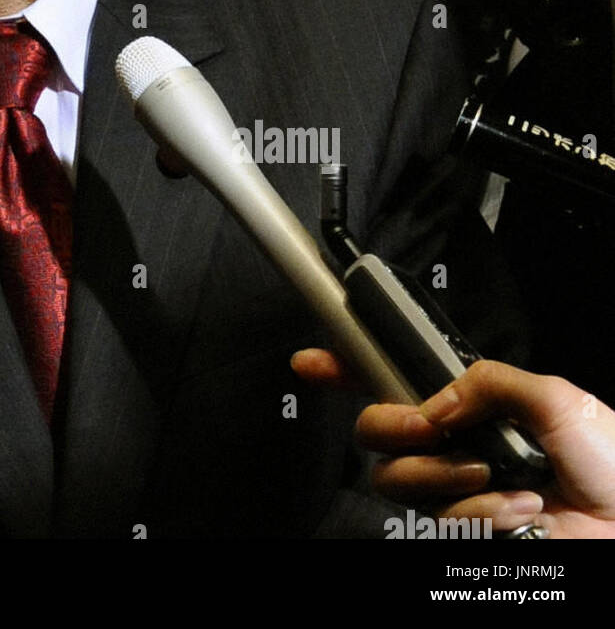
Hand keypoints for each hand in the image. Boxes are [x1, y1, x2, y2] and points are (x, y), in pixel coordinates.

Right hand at [294, 350, 614, 537]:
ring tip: (500, 477)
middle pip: (375, 430)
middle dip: (390, 423)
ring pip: (398, 477)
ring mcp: (458, 492)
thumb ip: (486, 381)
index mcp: (471, 405)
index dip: (345, 368)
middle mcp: (455, 446)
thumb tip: (434, 402)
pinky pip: (443, 519)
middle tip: (428, 428)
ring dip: (449, 474)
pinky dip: (483, 512)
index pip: (395, 380)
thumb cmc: (613, 465)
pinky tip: (521, 511)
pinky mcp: (467, 533)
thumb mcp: (555, 397)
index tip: (312, 362)